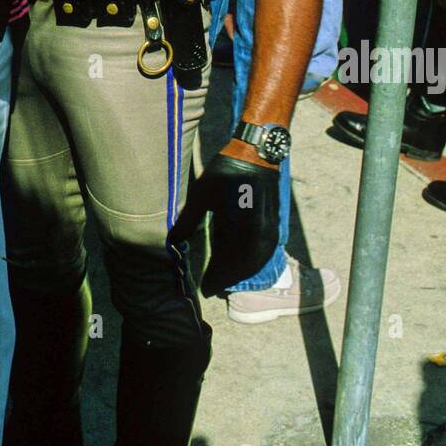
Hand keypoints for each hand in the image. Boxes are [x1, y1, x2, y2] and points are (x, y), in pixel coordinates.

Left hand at [168, 151, 279, 296]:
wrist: (255, 155)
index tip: (204, 290)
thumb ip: (188, 220)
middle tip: (211, 286)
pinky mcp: (273, 225)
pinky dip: (250, 262)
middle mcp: (259, 233)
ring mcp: (269, 230)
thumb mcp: (202, 194)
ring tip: (222, 276)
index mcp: (240, 227)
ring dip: (239, 271)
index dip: (216, 279)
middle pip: (242, 266)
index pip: (228, 263)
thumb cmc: (226, 172)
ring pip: (254, 261)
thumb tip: (172, 242)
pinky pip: (262, 252)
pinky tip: (240, 262)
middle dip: (226, 278)